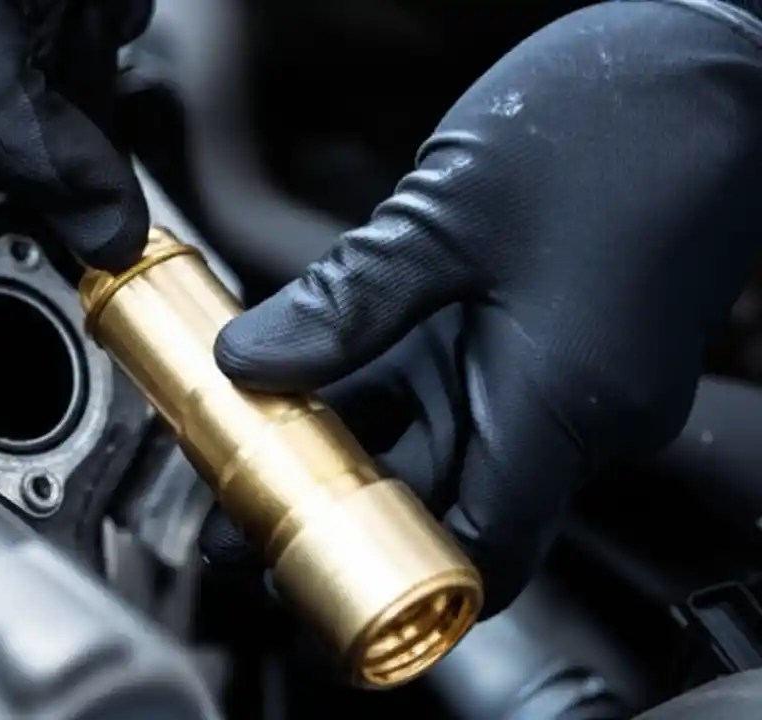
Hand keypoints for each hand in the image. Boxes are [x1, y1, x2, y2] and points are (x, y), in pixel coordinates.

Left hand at [213, 0, 761, 613]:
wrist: (715, 64)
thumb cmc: (619, 126)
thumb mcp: (447, 218)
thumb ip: (346, 302)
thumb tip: (250, 363)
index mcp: (560, 407)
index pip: (475, 553)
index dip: (383, 580)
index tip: (296, 574)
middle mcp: (579, 414)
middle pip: (447, 505)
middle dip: (338, 512)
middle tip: (244, 510)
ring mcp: (573, 378)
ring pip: (448, 443)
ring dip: (355, 447)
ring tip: (253, 443)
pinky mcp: (561, 340)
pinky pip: (466, 389)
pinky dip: (392, 392)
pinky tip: (317, 373)